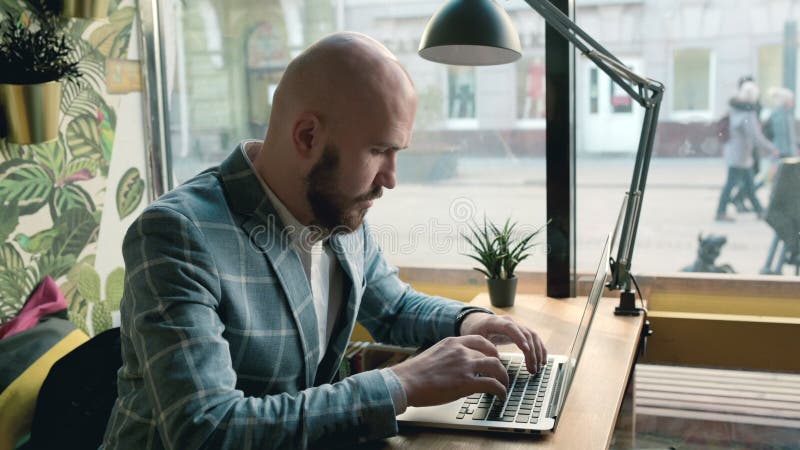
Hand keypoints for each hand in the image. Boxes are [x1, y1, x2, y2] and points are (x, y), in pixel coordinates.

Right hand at [391, 335, 508, 406]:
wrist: (406, 382)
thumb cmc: (414, 373)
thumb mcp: (434, 354)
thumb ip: (449, 356)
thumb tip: (456, 366)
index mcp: (452, 342)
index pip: (480, 340)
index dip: (491, 349)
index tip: (493, 357)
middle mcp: (462, 351)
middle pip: (491, 354)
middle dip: (499, 365)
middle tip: (500, 374)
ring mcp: (466, 365)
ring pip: (496, 367)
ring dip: (503, 378)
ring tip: (504, 386)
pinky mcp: (467, 382)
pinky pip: (493, 384)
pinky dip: (501, 391)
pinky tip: (500, 396)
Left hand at [459, 312, 546, 373]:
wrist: (477, 321)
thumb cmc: (475, 331)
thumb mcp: (473, 338)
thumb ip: (481, 348)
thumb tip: (494, 362)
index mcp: (495, 322)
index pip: (510, 327)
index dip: (519, 337)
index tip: (526, 350)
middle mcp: (509, 322)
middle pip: (525, 334)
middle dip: (531, 353)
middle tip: (532, 370)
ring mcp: (517, 325)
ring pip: (533, 336)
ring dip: (537, 352)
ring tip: (537, 368)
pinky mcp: (521, 331)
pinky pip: (534, 338)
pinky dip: (540, 349)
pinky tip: (542, 361)